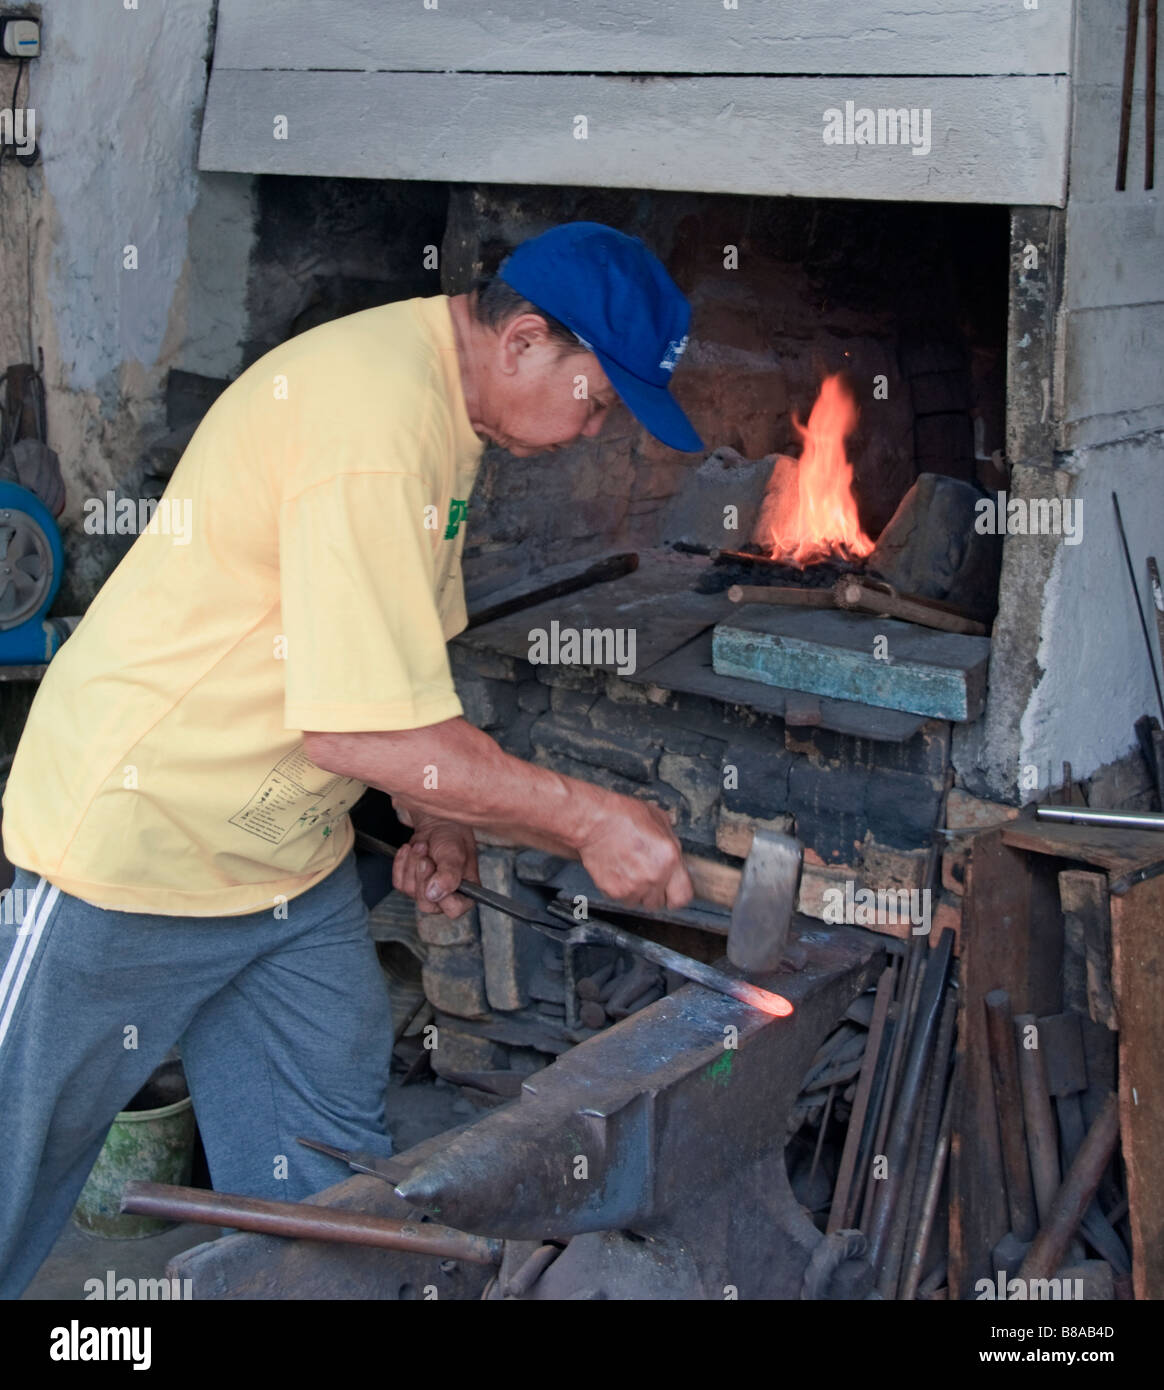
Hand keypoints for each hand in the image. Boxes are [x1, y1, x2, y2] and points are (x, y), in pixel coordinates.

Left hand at [392, 818, 478, 918]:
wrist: (437, 824)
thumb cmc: (452, 838)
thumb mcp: (455, 854)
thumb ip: (448, 876)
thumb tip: (433, 895)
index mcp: (466, 895)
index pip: (453, 910)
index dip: (443, 893)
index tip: (438, 871)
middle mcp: (446, 898)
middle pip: (426, 903)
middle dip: (422, 875)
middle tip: (427, 857)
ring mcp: (426, 893)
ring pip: (410, 891)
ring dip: (412, 864)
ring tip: (422, 847)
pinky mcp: (410, 885)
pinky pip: (398, 883)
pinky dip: (401, 863)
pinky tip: (410, 850)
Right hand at [576, 794, 692, 911]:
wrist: (594, 822)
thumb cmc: (623, 816)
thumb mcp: (660, 821)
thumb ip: (671, 845)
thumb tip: (675, 858)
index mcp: (669, 859)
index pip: (682, 896)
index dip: (677, 894)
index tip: (672, 892)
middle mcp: (654, 876)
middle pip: (659, 903)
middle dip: (654, 892)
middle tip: (646, 876)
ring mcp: (633, 887)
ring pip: (639, 903)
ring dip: (637, 893)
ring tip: (630, 872)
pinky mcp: (614, 891)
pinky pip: (622, 899)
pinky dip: (620, 890)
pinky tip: (618, 872)